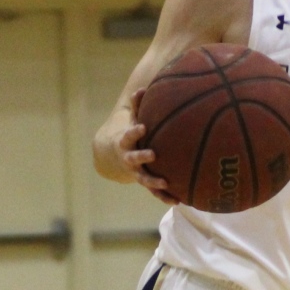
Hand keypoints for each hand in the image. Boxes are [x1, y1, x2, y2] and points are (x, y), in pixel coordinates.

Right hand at [117, 90, 179, 205]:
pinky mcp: (143, 182)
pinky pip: (154, 192)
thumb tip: (141, 89)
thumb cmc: (126, 134)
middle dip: (141, 157)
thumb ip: (135, 106)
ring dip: (152, 181)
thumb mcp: (128, 120)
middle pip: (133, 159)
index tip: (142, 127)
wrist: (111, 158)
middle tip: (152, 155)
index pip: (128, 136)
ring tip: (165, 182)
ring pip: (143, 179)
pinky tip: (178, 200)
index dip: (134, 132)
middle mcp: (128, 159)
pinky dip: (164, 196)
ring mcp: (135, 172)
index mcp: (125, 142)